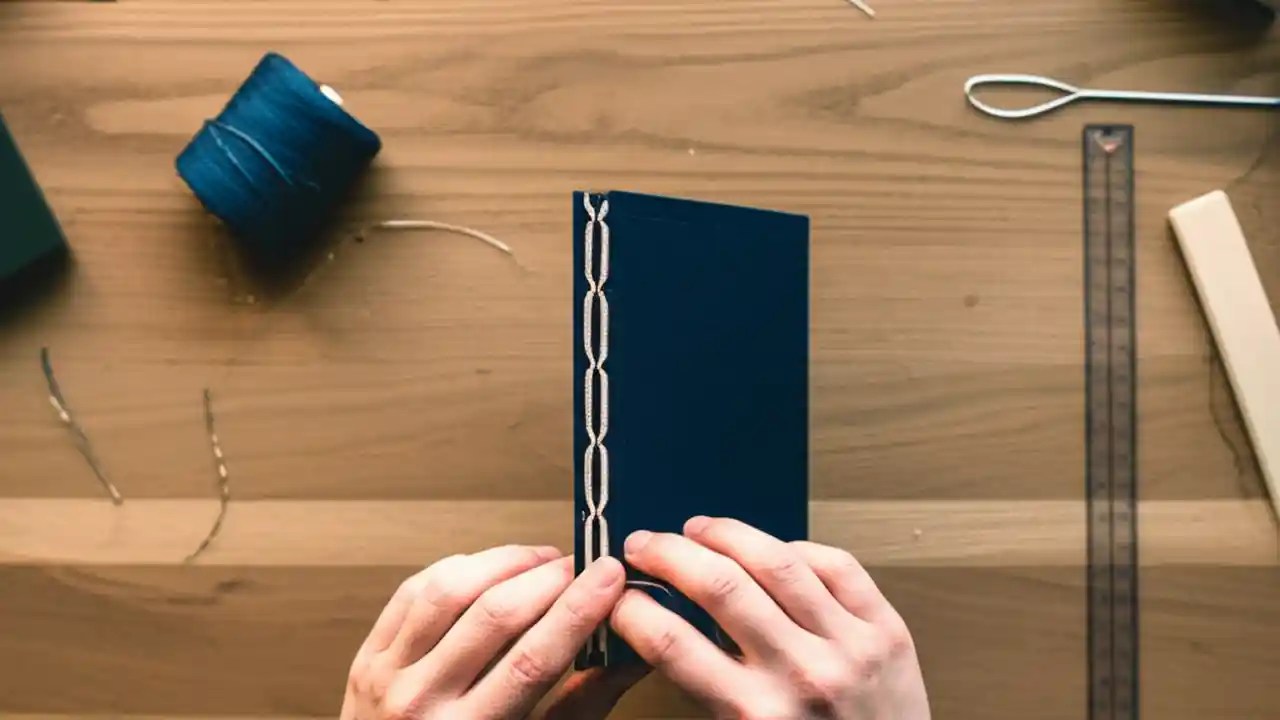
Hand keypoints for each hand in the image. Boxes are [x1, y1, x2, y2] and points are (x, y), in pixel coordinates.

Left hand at [341, 545, 644, 719]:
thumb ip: (582, 704)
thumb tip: (632, 653)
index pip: (532, 660)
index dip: (576, 610)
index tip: (609, 576)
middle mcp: (422, 702)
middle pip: (493, 616)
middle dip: (549, 578)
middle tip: (584, 563)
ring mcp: (387, 675)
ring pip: (449, 590)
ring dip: (504, 562)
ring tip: (543, 559)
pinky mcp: (367, 654)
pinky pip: (413, 590)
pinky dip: (457, 568)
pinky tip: (490, 567)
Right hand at [611, 518, 929, 719]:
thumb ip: (710, 689)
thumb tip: (664, 627)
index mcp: (756, 718)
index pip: (673, 644)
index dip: (633, 610)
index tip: (619, 596)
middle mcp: (801, 676)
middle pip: (718, 586)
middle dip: (668, 554)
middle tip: (644, 545)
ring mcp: (849, 647)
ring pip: (776, 561)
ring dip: (725, 534)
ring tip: (698, 528)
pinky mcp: (887, 630)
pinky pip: (836, 565)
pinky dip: (797, 548)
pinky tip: (771, 548)